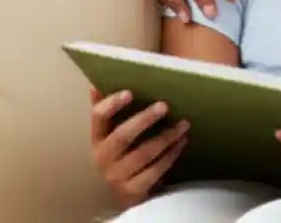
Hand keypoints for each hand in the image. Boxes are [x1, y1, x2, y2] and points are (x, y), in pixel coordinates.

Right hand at [90, 88, 189, 208]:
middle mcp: (103, 158)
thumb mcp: (112, 135)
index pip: (98, 118)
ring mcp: (117, 177)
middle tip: (164, 105)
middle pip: (122, 136)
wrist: (127, 195)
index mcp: (97, 139)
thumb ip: (107, 111)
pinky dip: (171, 154)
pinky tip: (182, 141)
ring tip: (184, 123)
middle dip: (144, 119)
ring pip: (144, 154)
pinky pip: (156, 170)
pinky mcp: (134, 191)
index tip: (129, 92)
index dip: (111, 104)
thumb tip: (96, 86)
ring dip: (166, 137)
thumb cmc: (122, 156)